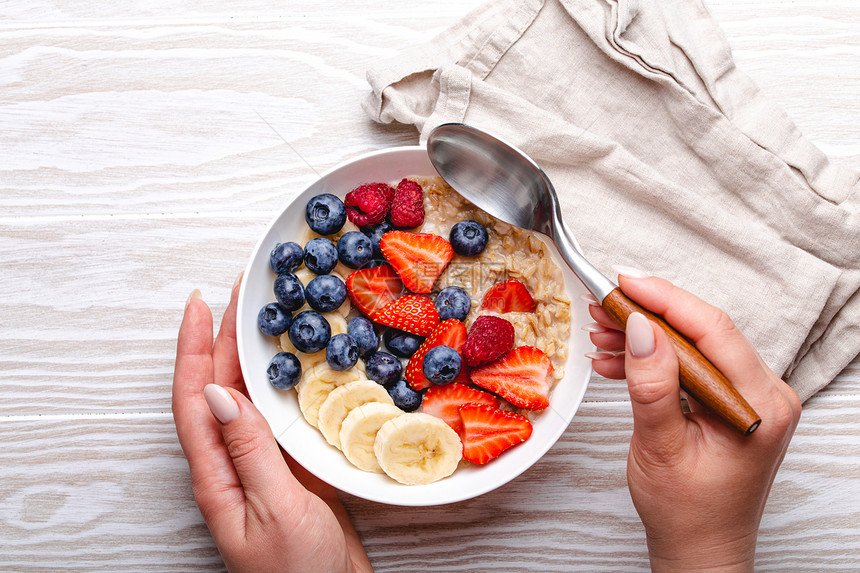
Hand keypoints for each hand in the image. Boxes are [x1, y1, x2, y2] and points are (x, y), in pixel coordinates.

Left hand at [172, 278, 372, 572]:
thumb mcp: (275, 511)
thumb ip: (249, 451)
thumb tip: (220, 392)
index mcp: (217, 476)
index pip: (193, 399)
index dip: (191, 349)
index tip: (198, 303)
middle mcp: (232, 465)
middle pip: (217, 389)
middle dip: (219, 337)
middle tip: (237, 292)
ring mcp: (260, 466)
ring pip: (246, 397)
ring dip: (247, 354)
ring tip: (260, 315)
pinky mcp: (289, 469)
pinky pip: (276, 414)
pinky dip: (281, 381)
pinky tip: (295, 366)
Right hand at [585, 270, 800, 571]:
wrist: (699, 547)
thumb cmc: (687, 512)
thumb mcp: (661, 448)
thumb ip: (653, 386)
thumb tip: (642, 328)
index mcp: (758, 405)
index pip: (712, 330)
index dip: (665, 299)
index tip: (625, 282)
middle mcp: (763, 395)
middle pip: (701, 332)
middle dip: (647, 315)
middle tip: (603, 305)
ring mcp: (747, 397)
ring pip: (691, 345)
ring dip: (644, 336)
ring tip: (601, 332)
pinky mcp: (727, 401)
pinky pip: (688, 365)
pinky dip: (652, 359)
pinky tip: (617, 359)